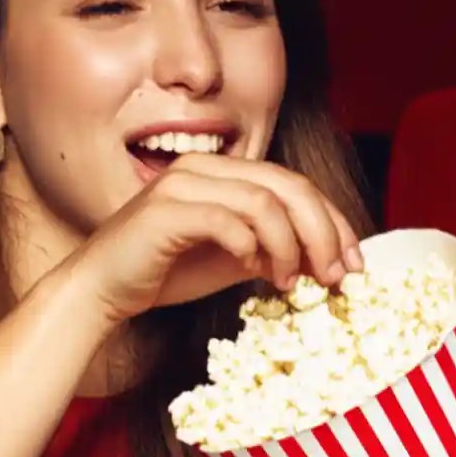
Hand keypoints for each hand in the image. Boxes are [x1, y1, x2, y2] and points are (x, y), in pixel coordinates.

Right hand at [58, 154, 363, 323]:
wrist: (102, 290)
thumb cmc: (166, 272)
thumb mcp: (236, 259)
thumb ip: (276, 249)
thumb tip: (325, 260)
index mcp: (224, 170)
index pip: (295, 185)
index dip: (332, 221)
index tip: (353, 263)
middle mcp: (205, 166)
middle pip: (287, 186)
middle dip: (322, 232)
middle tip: (334, 275)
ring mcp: (183, 184)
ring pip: (263, 203)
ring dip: (289, 246)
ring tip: (290, 282)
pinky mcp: (165, 211)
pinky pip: (227, 221)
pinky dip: (251, 248)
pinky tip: (254, 273)